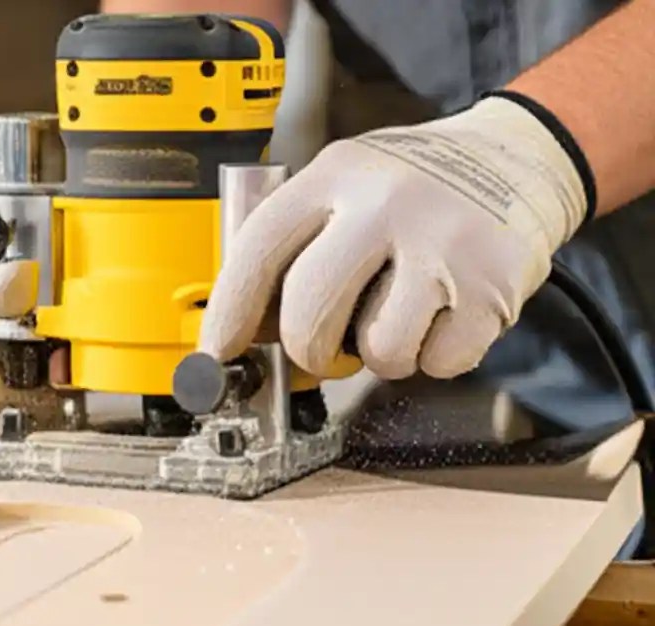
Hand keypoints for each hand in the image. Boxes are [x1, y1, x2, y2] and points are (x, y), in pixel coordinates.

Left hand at [199, 95, 588, 379]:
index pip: (259, 250)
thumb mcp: (345, 183)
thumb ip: (296, 244)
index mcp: (336, 175)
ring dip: (381, 354)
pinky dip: (435, 356)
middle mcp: (386, 204)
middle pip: (310, 312)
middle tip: (321, 348)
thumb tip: (246, 333)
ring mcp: (443, 244)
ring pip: (378, 349)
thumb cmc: (417, 183)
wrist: (519, 155)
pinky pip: (438, 361)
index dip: (228, 312)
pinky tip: (442, 316)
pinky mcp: (493, 285)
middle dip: (307, 350)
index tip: (217, 352)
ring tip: (397, 316)